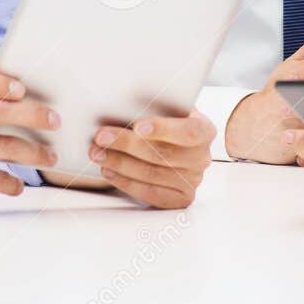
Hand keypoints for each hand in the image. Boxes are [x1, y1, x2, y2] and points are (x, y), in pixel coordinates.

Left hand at [90, 111, 214, 208]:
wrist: (175, 145)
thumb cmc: (168, 122)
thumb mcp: (169, 109)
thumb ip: (157, 107)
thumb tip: (127, 104)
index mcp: (205, 131)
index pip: (188, 131)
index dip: (163, 129)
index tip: (138, 126)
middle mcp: (201, 158)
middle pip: (163, 154)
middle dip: (127, 144)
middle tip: (101, 136)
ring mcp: (192, 181)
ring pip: (151, 174)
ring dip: (119, 163)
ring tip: (98, 153)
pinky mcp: (179, 199)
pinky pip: (149, 193)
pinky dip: (125, 181)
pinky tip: (108, 171)